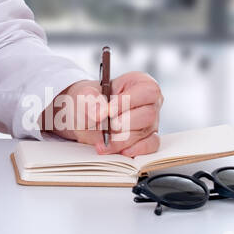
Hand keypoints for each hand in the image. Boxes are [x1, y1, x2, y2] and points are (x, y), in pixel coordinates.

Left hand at [41, 72, 163, 157]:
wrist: (84, 116)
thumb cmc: (89, 100)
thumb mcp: (83, 94)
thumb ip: (89, 98)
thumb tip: (98, 110)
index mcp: (139, 82)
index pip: (146, 91)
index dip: (127, 101)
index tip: (108, 111)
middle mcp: (149, 102)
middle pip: (148, 114)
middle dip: (122, 123)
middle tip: (104, 127)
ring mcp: (150, 121)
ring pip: (146, 132)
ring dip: (122, 139)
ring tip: (102, 140)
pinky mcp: (148, 138)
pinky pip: (150, 145)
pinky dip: (135, 149)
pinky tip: (120, 150)